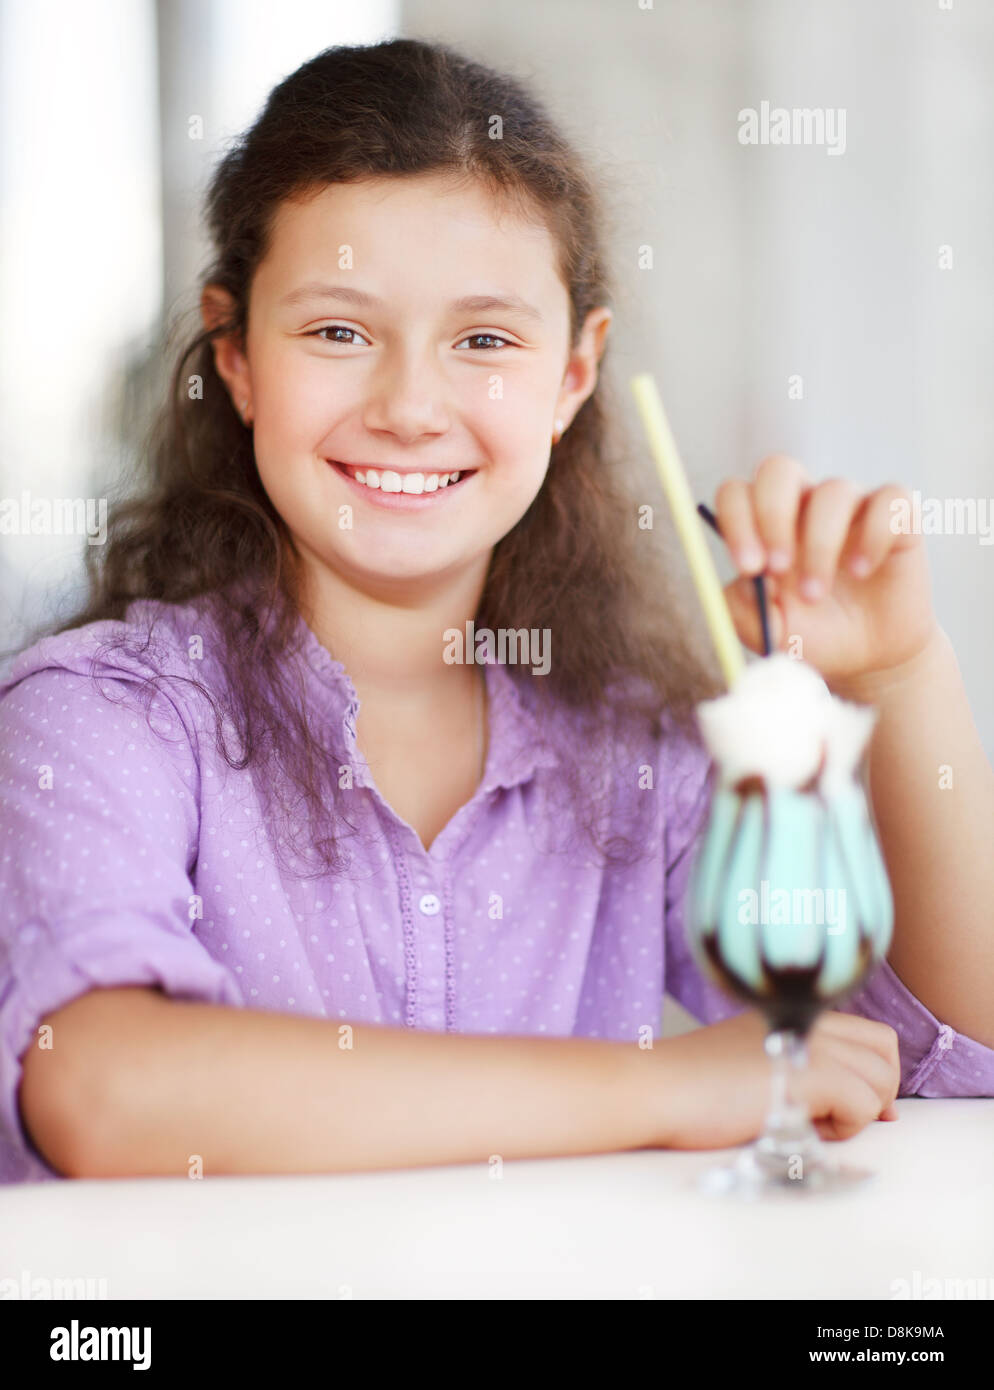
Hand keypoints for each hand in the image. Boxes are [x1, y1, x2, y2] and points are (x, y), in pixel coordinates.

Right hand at [650, 1007, 900, 1149]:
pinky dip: (844, 1128)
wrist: (656, 1087)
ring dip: (856, 1113)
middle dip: (877, 1092)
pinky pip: (864, 1105)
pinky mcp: (808, 1073)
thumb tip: (860, 1099)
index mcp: (794, 1012)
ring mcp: (811, 1043)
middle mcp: (808, 1019)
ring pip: (880, 1080)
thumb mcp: (752, 1056)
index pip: (871, 1035)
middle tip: (843, 1118)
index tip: (859, 1106)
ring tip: (810, 1122)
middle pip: (886, 1052)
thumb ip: (798, 1062)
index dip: (876, 1073)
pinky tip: (804, 1128)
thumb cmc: (693, 1084)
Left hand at [713, 456, 939, 687]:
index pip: (738, 494)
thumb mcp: (767, 632)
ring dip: (820, 545)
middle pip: (778, 470)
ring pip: (833, 491)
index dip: (737, 521)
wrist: (867, 658)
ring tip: (815, 594)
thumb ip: (742, 608)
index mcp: (763, 523)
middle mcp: (804, 504)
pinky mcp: (897, 517)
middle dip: (773, 515)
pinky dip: (874, 535)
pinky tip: (863, 571)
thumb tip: (746, 578)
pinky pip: (891, 500)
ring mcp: (851, 505)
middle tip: (777, 567)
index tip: (748, 567)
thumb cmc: (811, 635)